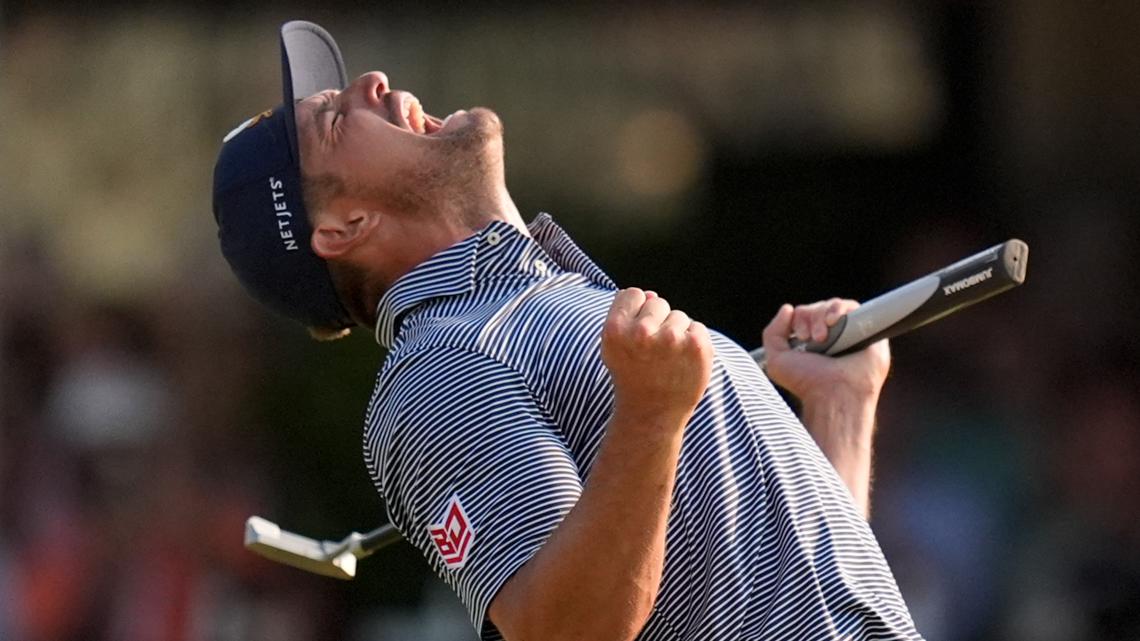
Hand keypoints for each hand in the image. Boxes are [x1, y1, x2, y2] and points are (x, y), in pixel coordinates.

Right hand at [601, 288, 712, 431]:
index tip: (635, 336)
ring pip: (679, 316)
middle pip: (657, 302)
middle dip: (657, 322)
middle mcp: (641, 332)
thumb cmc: (632, 376)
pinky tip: (683, 364)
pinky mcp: (697, 347)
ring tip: (667, 361)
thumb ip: (627, 314)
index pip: (633, 294)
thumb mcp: (615, 346)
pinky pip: (698, 328)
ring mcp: (671, 339)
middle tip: (652, 353)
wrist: (652, 414)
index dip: (636, 312)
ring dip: (677, 334)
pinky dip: (694, 343)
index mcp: (615, 329)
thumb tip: (652, 293)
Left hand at [761, 298, 890, 405]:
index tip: (801, 337)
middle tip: (815, 339)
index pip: (802, 314)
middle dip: (811, 318)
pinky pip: (853, 307)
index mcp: (810, 341)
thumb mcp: (777, 361)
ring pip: (833, 305)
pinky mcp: (866, 330)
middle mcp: (830, 335)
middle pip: (816, 308)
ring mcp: (848, 332)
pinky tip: (834, 321)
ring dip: (823, 315)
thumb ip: (772, 333)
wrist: (835, 393)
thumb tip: (787, 309)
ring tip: (824, 336)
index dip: (799, 320)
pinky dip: (841, 308)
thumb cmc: (807, 382)